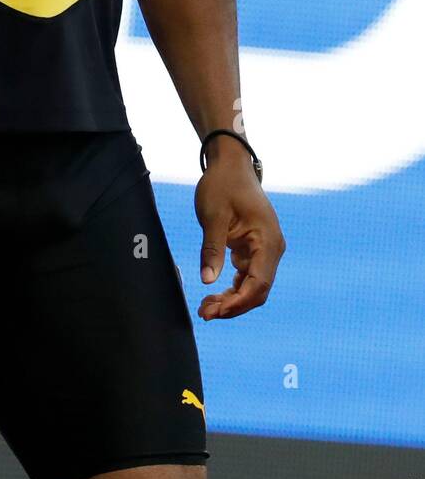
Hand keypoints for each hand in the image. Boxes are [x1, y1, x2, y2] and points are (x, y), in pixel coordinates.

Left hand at [194, 141, 285, 319]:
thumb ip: (212, 248)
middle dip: (233, 306)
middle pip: (257, 290)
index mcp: (268, 240)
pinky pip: (248, 276)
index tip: (214, 311)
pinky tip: (215, 295)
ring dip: (232, 300)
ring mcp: (265, 249)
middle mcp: (272, 248)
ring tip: (206, 308)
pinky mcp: (255, 249)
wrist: (231, 165)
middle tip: (205, 313)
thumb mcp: (213, 215)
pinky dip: (233, 288)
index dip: (237, 302)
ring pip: (253, 286)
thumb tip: (207, 281)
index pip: (258, 283)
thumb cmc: (223, 184)